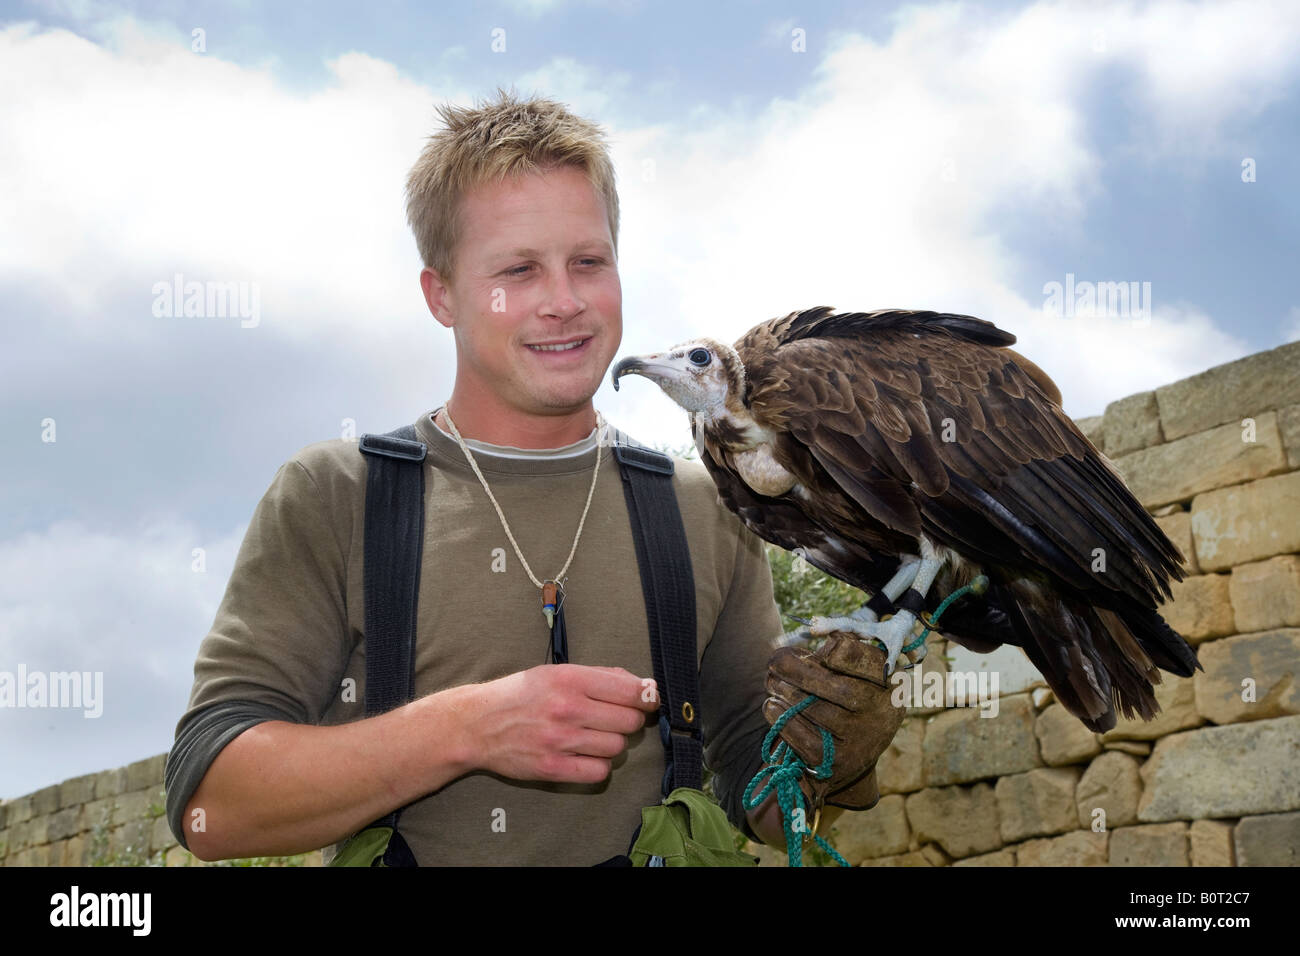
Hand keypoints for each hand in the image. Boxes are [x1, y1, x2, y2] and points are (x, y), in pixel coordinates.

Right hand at [463, 664, 659, 784]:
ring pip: (617, 747)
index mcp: (570, 679)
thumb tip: (640, 685)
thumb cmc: (520, 695)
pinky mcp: (552, 768)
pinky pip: (599, 772)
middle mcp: (567, 708)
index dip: (647, 697)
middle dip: (629, 720)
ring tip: (596, 737)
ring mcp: (560, 740)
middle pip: (629, 721)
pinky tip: (587, 756)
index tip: (648, 700)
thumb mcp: (555, 672)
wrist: (477, 724)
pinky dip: (599, 766)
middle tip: (615, 719)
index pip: (631, 690)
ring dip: (613, 743)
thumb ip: (598, 676)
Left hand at [764, 633, 904, 809]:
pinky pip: (805, 739)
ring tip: (771, 681)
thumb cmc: (851, 699)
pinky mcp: (838, 763)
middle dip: (800, 671)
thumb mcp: (858, 673)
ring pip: (819, 712)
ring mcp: (861, 742)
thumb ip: (843, 649)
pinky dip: (783, 719)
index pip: (868, 662)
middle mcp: (882, 714)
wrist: (853, 753)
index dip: (839, 651)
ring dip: (787, 692)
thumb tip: (816, 631)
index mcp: (890, 683)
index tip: (816, 648)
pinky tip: (771, 704)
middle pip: (841, 689)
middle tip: (774, 661)